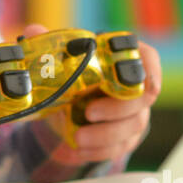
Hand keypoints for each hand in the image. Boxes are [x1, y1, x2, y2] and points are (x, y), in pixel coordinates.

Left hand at [49, 38, 161, 165]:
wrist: (68, 107)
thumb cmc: (73, 76)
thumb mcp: (61, 62)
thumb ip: (50, 46)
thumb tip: (33, 32)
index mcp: (123, 60)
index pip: (147, 59)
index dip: (149, 69)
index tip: (140, 81)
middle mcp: (135, 87)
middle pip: (143, 98)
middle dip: (117, 109)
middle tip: (89, 113)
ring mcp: (135, 114)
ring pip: (132, 126)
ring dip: (104, 135)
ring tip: (78, 138)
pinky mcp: (126, 137)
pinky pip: (120, 147)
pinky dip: (98, 151)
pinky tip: (78, 150)